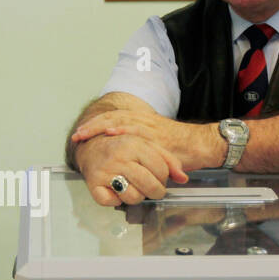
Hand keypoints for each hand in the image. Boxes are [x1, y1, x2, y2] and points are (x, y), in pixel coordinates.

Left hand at [73, 108, 211, 167]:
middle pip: (111, 117)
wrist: (202, 145)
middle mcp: (144, 121)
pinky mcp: (157, 135)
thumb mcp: (156, 147)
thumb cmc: (182, 148)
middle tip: (76, 135)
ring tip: (84, 133)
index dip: (95, 125)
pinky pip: (137, 130)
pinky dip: (122, 129)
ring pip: (119, 120)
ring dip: (99, 126)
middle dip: (92, 126)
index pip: (113, 119)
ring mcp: (150, 126)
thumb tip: (127, 162)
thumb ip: (142, 150)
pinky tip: (109, 132)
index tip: (80, 133)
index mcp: (142, 122)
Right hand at [75, 133, 188, 206]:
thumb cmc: (123, 148)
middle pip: (149, 186)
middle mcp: (120, 158)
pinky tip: (116, 191)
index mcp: (135, 145)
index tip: (160, 179)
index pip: (161, 170)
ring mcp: (105, 171)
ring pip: (132, 197)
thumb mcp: (146, 145)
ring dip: (136, 197)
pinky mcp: (93, 183)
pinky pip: (111, 202)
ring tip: (133, 188)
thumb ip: (168, 159)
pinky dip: (116, 201)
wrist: (91, 147)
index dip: (164, 179)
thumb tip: (182, 178)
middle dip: (156, 192)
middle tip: (152, 190)